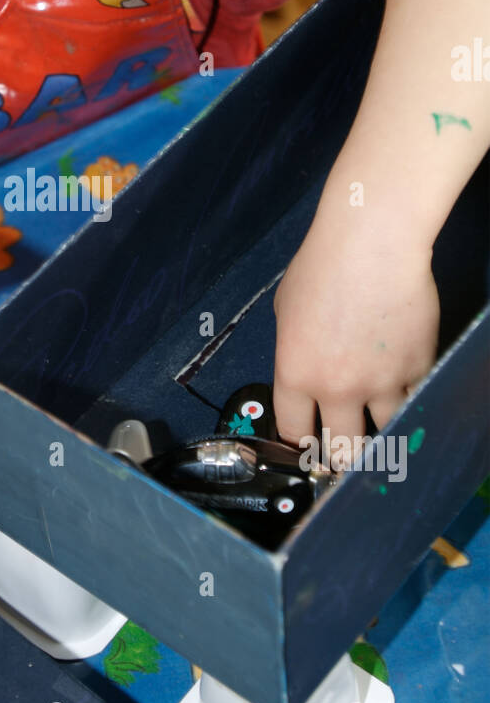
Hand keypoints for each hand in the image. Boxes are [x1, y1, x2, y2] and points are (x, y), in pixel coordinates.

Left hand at [272, 214, 438, 465]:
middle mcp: (337, 389)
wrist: (372, 245)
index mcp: (296, 375)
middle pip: (340, 449)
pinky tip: (405, 397)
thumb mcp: (286, 309)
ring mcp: (381, 383)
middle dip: (341, 457)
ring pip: (384, 434)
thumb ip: (294, 348)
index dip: (299, 443)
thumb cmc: (322, 266)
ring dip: (381, 436)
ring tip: (379, 434)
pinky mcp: (417, 368)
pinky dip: (409, 401)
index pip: (293, 432)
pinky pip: (414, 400)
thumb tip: (305, 365)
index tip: (306, 446)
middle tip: (345, 455)